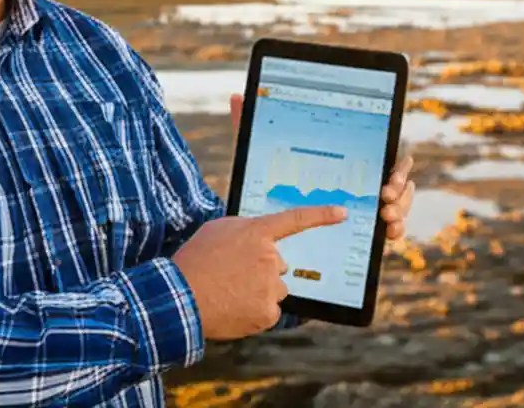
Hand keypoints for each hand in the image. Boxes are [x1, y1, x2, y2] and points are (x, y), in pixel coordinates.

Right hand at [172, 205, 346, 340]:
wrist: (180, 296)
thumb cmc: (194, 260)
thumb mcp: (217, 230)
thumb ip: (244, 230)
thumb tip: (260, 239)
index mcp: (257, 233)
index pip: (295, 219)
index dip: (321, 215)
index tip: (343, 212)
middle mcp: (270, 257)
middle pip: (278, 265)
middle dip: (262, 270)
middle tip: (233, 274)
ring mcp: (270, 286)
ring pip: (274, 289)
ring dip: (259, 290)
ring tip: (229, 292)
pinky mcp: (267, 311)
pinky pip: (269, 310)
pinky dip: (255, 311)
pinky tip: (235, 307)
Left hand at [229, 94, 415, 241]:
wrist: (270, 221)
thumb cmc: (272, 179)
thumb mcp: (263, 154)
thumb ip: (252, 126)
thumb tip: (236, 96)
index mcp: (351, 156)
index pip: (388, 154)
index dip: (397, 164)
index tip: (387, 175)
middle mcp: (366, 180)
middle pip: (400, 179)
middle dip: (399, 188)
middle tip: (384, 196)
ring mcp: (368, 204)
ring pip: (400, 203)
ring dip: (400, 209)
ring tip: (385, 217)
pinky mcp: (364, 228)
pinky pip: (392, 228)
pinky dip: (395, 230)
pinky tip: (387, 234)